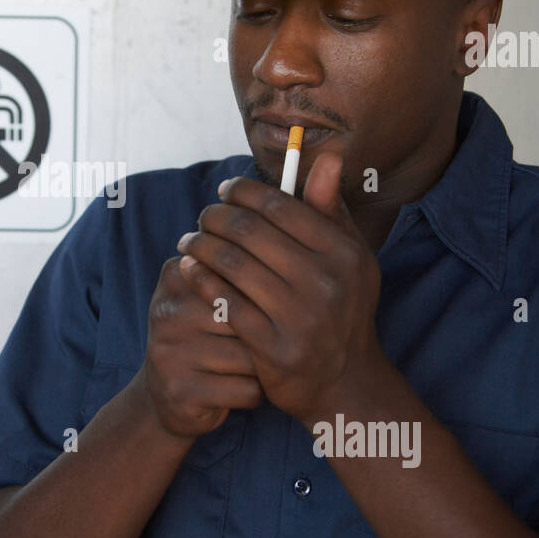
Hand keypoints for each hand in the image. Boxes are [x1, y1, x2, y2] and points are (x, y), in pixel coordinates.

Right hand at [136, 255, 266, 439]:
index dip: (263, 301)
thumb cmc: (204, 338)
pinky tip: (243, 390)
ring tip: (252, 369)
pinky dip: (256, 394)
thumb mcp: (209, 297)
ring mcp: (169, 354)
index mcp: (175, 276)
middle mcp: (167, 312)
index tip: (264, 313)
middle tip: (263, 345)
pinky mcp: (181, 392)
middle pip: (248, 318)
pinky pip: (246, 390)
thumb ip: (236, 272)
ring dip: (264, 368)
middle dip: (267, 336)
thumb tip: (288, 251)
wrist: (167, 396)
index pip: (242, 279)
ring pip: (252, 357)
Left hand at [175, 153, 385, 422]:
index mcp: (344, 253)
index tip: (225, 189)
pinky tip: (189, 268)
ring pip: (232, 264)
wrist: (345, 383)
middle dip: (216, 216)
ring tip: (189, 239)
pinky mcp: (272, 347)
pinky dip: (200, 279)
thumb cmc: (342, 307)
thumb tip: (328, 155)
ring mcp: (299, 317)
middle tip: (203, 215)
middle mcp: (325, 282)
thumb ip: (331, 207)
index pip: (280, 206)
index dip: (245, 192)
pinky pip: (224, 301)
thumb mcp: (349, 257)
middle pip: (250, 231)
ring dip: (202, 245)